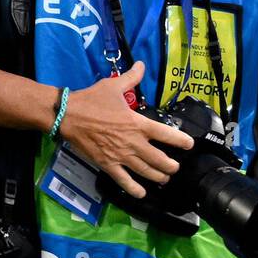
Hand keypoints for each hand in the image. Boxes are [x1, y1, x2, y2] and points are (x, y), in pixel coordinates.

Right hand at [59, 60, 193, 198]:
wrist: (67, 115)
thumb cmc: (92, 100)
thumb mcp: (114, 85)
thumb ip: (132, 77)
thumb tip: (142, 64)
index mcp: (138, 123)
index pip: (166, 134)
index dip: (181, 141)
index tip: (190, 145)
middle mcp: (133, 142)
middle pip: (160, 159)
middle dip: (171, 166)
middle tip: (175, 167)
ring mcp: (121, 156)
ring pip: (146, 172)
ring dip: (158, 177)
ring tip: (164, 178)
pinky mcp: (108, 164)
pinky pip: (124, 180)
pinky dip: (135, 189)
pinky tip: (142, 193)